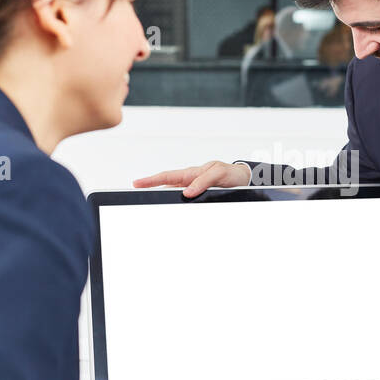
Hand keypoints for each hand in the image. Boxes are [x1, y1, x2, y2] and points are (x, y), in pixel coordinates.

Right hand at [133, 160, 251, 197]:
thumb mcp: (219, 174)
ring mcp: (194, 188)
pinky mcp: (199, 195)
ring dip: (159, 193)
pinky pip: (183, 198)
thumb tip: (187, 192)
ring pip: (173, 191)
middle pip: (166, 183)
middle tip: (135, 189)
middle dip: (149, 186)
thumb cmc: (232, 174)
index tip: (137, 183)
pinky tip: (168, 205)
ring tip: (146, 199)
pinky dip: (173, 200)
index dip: (151, 180)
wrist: (244, 179)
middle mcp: (191, 180)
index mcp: (193, 173)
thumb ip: (203, 181)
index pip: (168, 176)